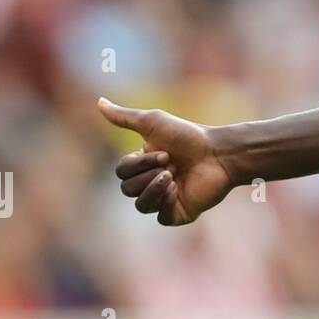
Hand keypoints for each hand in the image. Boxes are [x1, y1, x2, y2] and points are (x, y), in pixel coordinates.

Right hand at [99, 97, 235, 225]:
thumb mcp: (154, 122)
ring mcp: (164, 199)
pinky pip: (160, 217)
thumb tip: (98, 101)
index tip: (165, 152)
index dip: (139, 164)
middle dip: (148, 175)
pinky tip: (179, 190)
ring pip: (141, 206)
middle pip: (127, 190)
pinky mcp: (178, 213)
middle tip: (172, 164)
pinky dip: (167, 203)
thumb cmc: (189, 136)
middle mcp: (150, 182)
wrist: (219, 154)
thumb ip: (124, 117)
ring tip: (174, 176)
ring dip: (155, 189)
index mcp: (142, 165)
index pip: (121, 173)